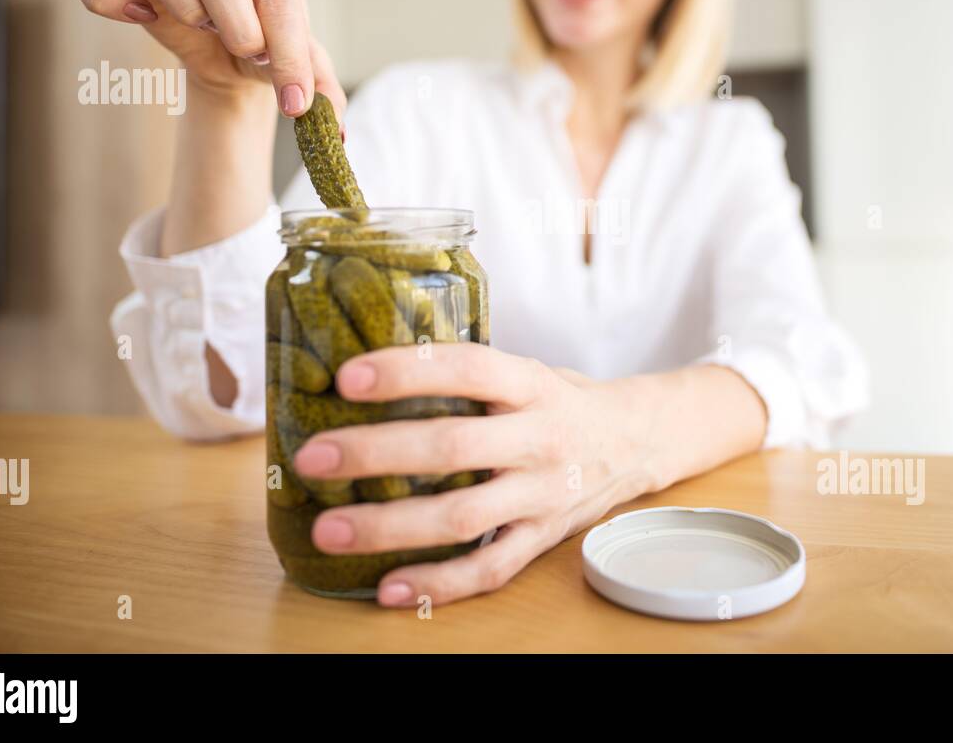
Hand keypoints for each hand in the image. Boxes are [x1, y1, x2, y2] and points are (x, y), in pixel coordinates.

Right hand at [63, 0, 344, 119]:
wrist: (236, 53)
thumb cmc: (273, 51)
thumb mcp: (304, 71)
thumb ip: (320, 91)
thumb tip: (335, 130)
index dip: (290, 54)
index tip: (295, 102)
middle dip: (237, 20)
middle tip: (249, 52)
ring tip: (201, 28)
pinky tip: (134, 18)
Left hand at [291, 343, 655, 606]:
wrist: (638, 440)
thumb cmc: (560, 401)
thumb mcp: (526, 371)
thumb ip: (466, 374)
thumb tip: (368, 364)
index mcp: (532, 385)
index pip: (468, 368)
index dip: (408, 372)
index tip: (347, 377)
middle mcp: (541, 438)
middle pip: (454, 447)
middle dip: (377, 453)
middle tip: (314, 456)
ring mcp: (543, 494)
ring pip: (463, 517)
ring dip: (390, 526)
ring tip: (328, 530)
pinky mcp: (543, 538)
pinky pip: (490, 569)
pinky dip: (438, 584)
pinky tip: (387, 587)